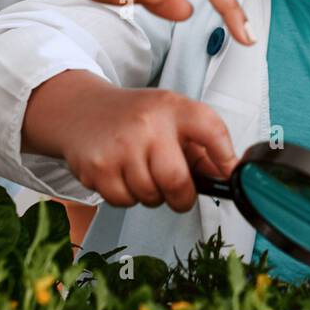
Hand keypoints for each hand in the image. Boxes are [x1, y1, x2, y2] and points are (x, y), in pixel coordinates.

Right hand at [23, 69, 238, 211]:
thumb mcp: (171, 116)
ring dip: (152, 195)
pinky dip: (128, 197)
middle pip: (177, 181)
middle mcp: (147, 124)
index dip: (225, 156)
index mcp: (172, 108)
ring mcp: (120, 147)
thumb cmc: (135, 117)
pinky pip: (125, 201)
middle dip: (182, 196)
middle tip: (178, 192)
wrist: (81, 110)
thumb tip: (226, 175)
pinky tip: (121, 174)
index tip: (229, 173)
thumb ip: (201, 145)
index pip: (210, 128)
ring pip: (150, 196)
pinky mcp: (98, 168)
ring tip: (142, 172)